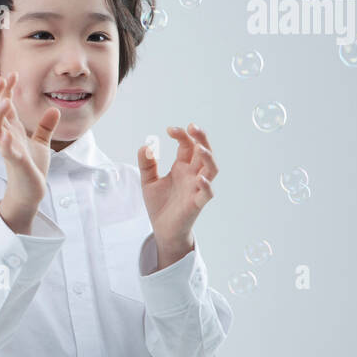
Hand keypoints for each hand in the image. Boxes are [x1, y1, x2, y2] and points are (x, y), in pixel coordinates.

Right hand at [0, 71, 59, 231]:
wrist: (31, 191)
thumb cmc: (32, 167)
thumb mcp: (41, 143)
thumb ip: (45, 126)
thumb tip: (55, 109)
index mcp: (12, 130)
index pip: (4, 105)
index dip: (5, 89)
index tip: (12, 74)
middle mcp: (6, 137)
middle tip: (1, 78)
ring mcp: (8, 149)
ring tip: (6, 101)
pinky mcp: (15, 163)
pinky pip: (7, 152)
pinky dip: (6, 143)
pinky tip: (8, 135)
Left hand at [138, 123, 217, 261]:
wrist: (162, 229)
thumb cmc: (160, 204)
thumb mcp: (148, 181)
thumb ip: (147, 164)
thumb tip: (146, 146)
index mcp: (182, 167)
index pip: (187, 145)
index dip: (181, 135)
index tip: (169, 129)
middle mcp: (192, 175)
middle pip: (203, 152)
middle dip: (201, 138)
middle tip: (193, 127)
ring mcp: (196, 188)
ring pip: (211, 170)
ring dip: (208, 158)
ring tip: (201, 148)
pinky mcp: (197, 204)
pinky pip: (206, 194)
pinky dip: (206, 186)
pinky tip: (200, 179)